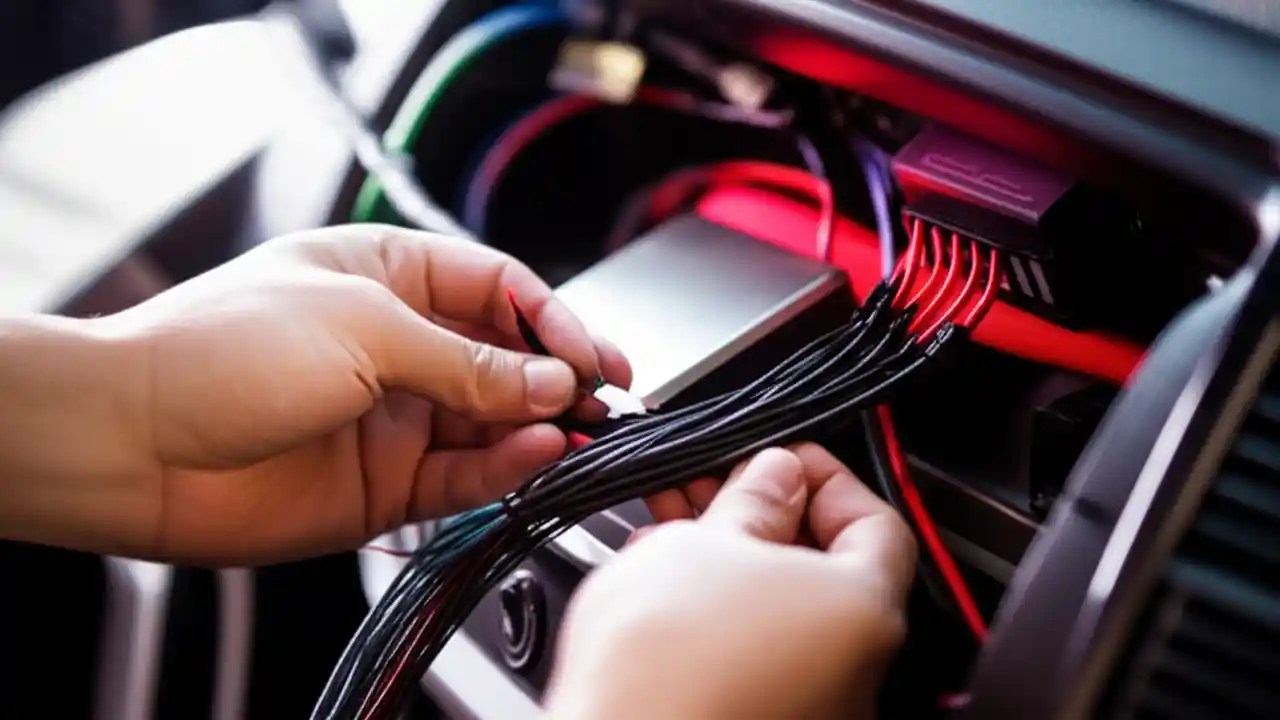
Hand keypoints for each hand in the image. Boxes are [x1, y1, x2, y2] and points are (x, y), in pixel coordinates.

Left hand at [0, 225, 628, 564]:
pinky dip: (502, 469)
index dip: (552, 316)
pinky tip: (533, 456)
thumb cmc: (221, 350)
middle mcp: (396, 344)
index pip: (496, 287)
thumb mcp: (363, 330)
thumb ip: (467, 363)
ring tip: (576, 431)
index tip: (593, 351)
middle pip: (504, 358)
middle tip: (602, 397)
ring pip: (491, 423)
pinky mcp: (384, 483)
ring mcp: (393, 415)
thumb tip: (549, 380)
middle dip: (556, 376)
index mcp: (386, 275)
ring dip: (537, 426)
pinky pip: (462, 476)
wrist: (136, 443)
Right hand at [544, 445, 915, 719]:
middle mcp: (853, 668)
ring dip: (731, 559)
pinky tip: (665, 586)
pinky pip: (752, 652)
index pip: (876, 521)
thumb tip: (775, 475)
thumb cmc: (664, 664)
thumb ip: (753, 499)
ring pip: (779, 609)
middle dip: (764, 513)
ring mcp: (810, 704)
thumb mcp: (704, 542)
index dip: (824, 477)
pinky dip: (719, 612)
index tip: (779, 458)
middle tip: (713, 485)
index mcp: (861, 610)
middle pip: (824, 566)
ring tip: (672, 526)